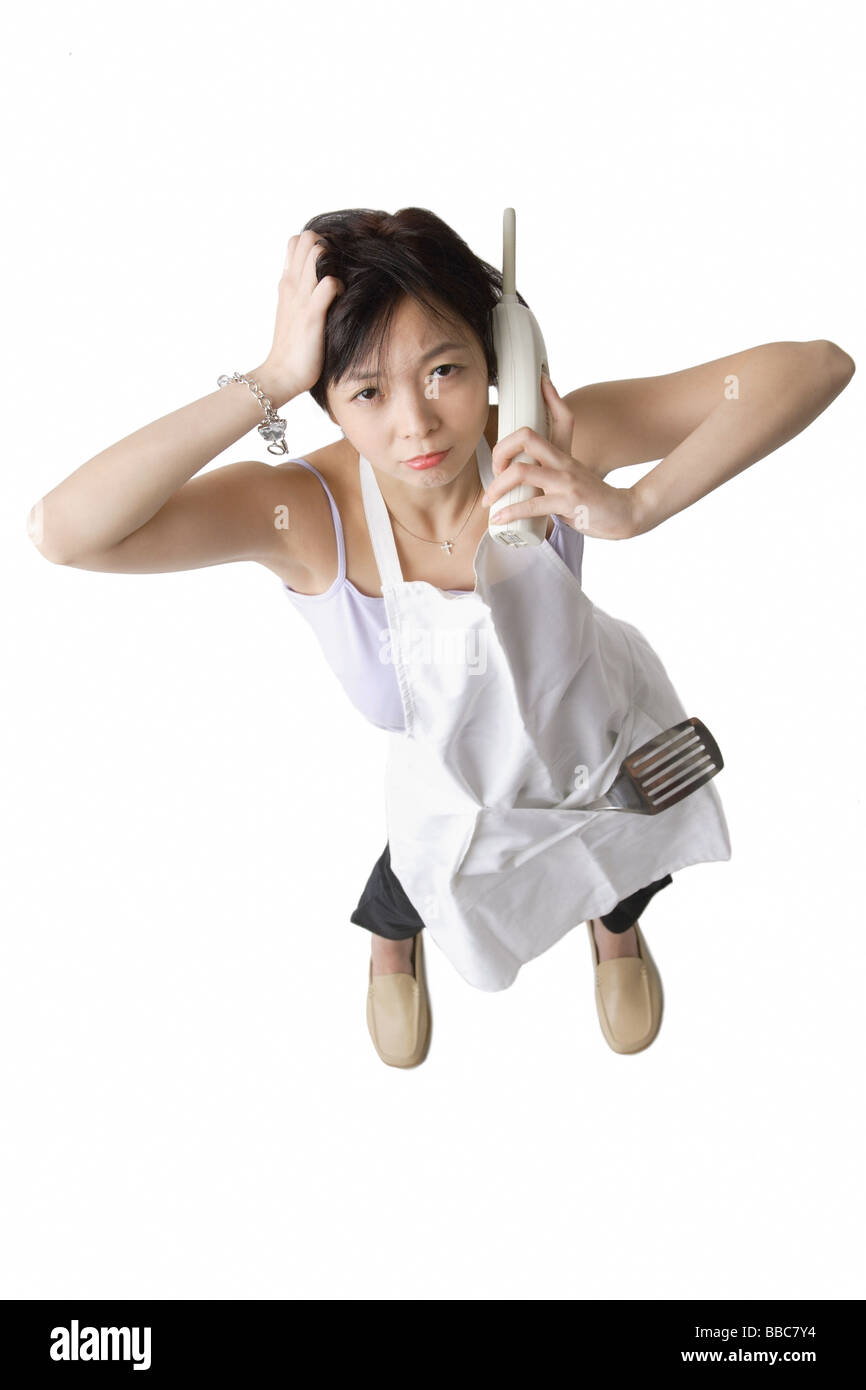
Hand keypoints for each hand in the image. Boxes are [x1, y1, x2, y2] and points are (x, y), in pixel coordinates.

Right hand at [262, 230, 344, 399]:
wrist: (280, 374)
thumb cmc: (291, 347)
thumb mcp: (291, 312)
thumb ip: (301, 293)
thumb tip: (318, 281)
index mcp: (287, 282)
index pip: (296, 241)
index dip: (315, 243)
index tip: (328, 262)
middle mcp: (292, 284)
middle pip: (307, 238)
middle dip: (326, 245)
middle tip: (337, 271)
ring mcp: (301, 298)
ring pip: (317, 252)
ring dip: (333, 260)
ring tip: (338, 283)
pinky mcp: (312, 315)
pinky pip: (329, 284)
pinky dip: (340, 286)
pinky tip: (342, 299)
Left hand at [481, 374, 637, 540]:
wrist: (624, 513)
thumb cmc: (591, 500)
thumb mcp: (569, 479)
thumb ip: (546, 477)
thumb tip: (518, 486)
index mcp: (561, 454)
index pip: (535, 427)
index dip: (509, 439)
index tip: (500, 461)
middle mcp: (562, 462)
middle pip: (525, 437)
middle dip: (499, 452)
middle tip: (492, 475)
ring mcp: (565, 481)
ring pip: (522, 471)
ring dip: (497, 486)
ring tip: (489, 502)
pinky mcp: (568, 503)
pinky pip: (533, 505)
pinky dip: (511, 512)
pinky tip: (500, 519)